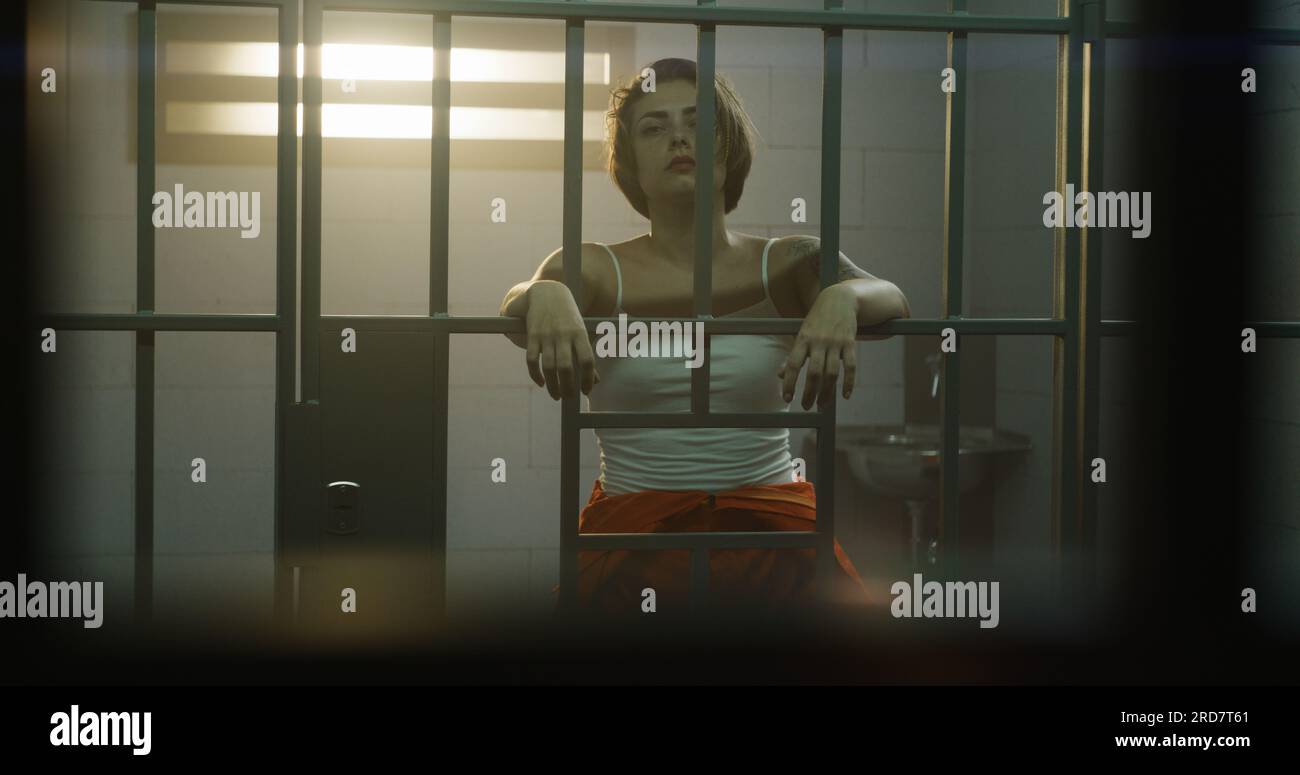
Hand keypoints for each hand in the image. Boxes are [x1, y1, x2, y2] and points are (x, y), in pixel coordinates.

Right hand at [524, 281, 599, 399]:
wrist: (547, 292)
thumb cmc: (568, 317)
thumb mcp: (580, 332)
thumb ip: (586, 356)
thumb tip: (596, 381)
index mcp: (579, 334)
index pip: (587, 361)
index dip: (588, 379)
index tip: (586, 391)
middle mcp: (564, 335)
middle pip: (566, 368)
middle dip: (568, 388)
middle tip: (568, 398)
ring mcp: (547, 335)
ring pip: (549, 367)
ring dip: (552, 386)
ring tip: (556, 395)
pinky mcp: (532, 335)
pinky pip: (532, 360)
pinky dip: (535, 375)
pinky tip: (541, 383)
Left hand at [778, 284, 857, 409]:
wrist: (839, 298)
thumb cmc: (817, 318)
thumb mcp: (802, 332)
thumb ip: (793, 354)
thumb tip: (780, 374)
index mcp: (803, 339)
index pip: (792, 364)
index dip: (789, 382)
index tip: (787, 398)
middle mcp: (818, 342)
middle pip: (813, 373)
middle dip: (810, 393)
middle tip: (807, 407)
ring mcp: (835, 343)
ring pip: (831, 373)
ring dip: (827, 392)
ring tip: (823, 404)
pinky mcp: (850, 343)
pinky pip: (850, 366)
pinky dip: (848, 382)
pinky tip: (845, 395)